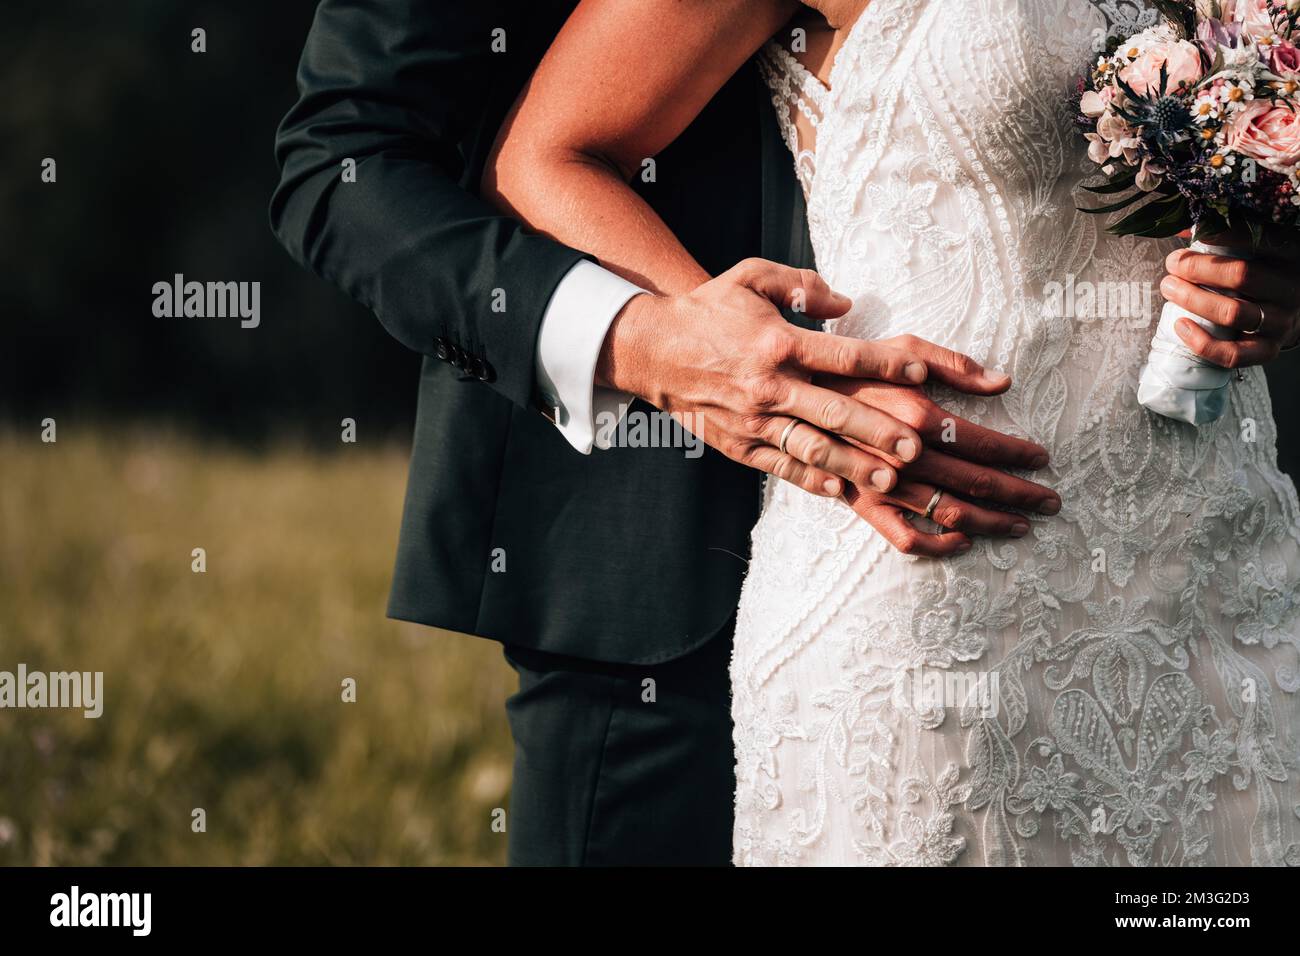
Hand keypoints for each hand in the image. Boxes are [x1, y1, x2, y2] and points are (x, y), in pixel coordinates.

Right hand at [597, 259, 1015, 497]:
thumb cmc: (708, 310)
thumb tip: (846, 304)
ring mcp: (753, 420)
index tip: (923, 373)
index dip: (885, 364)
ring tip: (889, 479)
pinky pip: (779, 467)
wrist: (650, 349)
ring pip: (810, 447)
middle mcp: (768, 385)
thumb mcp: (750, 277)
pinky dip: (810, 480)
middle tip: (916, 446)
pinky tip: (840, 490)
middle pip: (834, 411)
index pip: (843, 355)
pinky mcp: (739, 444)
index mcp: (778, 343)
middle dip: (877, 430)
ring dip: (852, 464)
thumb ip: (801, 285)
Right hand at [824, 370, 1059, 557]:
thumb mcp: (900, 347)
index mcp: (919, 415)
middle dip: (1019, 493)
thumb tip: (1003, 382)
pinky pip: (905, 537)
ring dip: (991, 522)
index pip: (985, 442)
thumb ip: (953, 364)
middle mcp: (906, 455)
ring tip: (1022, 525)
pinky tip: (963, 542)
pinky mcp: (862, 504)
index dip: (1019, 453)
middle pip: (976, 481)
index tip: (1043, 458)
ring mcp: (884, 485)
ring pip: (950, 514)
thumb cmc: (852, 366)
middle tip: (1051, 502)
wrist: (791, 395)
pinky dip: (939, 546)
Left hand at [1161, 230, 1299, 367]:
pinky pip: (1233, 353)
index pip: (1263, 239)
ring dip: (1193, 300)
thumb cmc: (1263, 276)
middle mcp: (1292, 289)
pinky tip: (1180, 326)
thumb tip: (1183, 226)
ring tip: (1169, 287)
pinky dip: (1202, 342)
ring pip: (1233, 313)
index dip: (1226, 233)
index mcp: (1292, 257)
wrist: (1290, 315)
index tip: (1197, 232)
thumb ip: (1227, 237)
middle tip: (1173, 262)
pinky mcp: (1268, 349)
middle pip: (1241, 275)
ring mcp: (1281, 322)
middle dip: (1198, 268)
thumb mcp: (1257, 252)